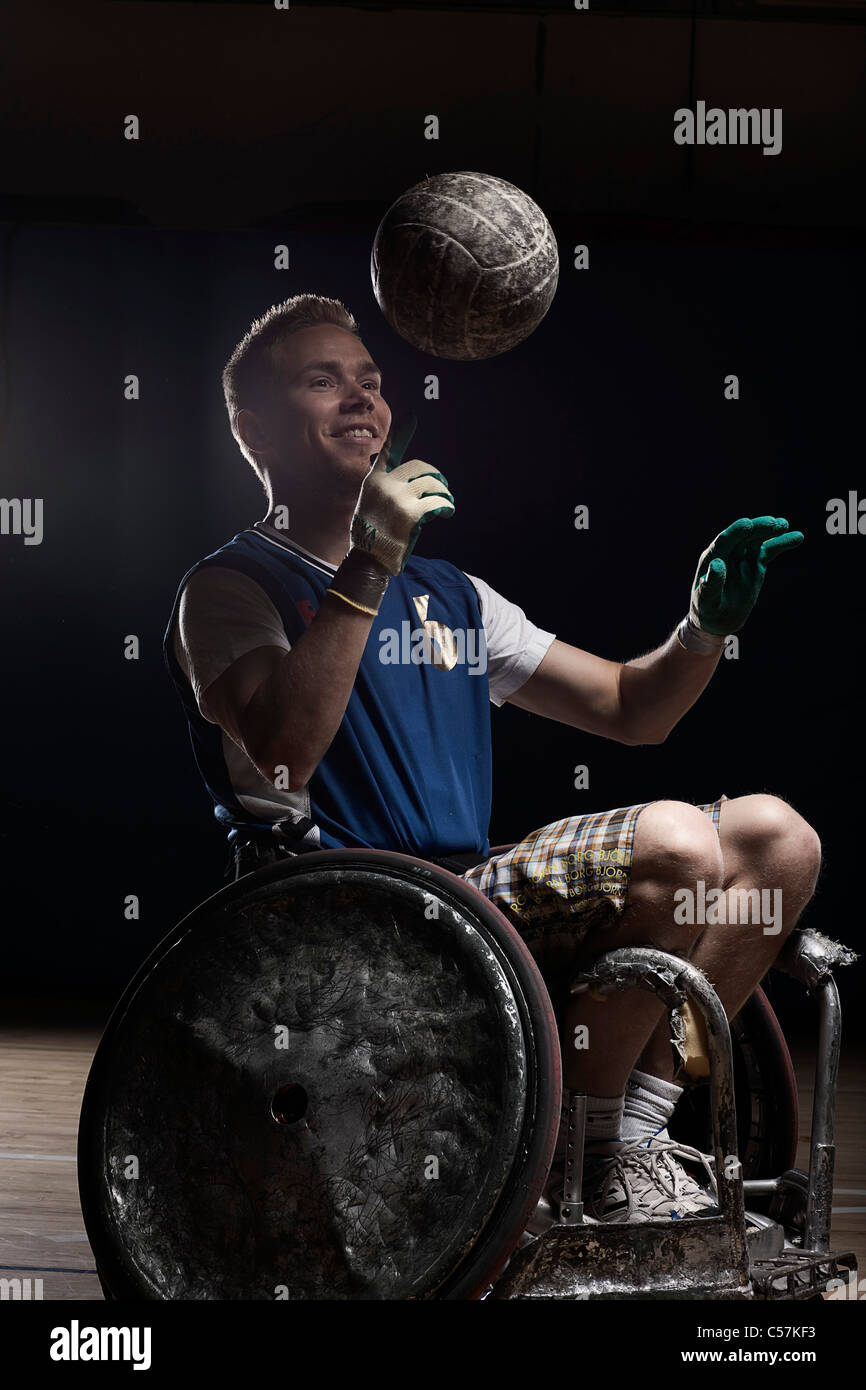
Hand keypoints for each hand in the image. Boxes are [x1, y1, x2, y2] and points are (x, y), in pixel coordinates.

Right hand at [350, 414, 454, 575]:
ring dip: (444, 493)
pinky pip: (437, 501)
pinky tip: (447, 512)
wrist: (368, 561)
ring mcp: (397, 497)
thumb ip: (387, 491)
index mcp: (372, 481)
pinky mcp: (411, 512)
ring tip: (447, 503)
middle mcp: (384, 484)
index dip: (401, 434)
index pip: (388, 452)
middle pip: (419, 467)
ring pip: (431, 484)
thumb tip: (410, 484)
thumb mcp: (371, 507)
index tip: (411, 417)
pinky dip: (446, 506)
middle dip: (435, 475)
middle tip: (444, 486)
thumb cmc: (372, 538)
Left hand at [689, 516, 803, 634]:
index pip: (724, 541)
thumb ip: (711, 584)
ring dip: (771, 531)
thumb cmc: (707, 610)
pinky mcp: (756, 563)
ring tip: (784, 525)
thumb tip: (717, 563)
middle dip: (757, 528)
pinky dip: (782, 543)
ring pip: (757, 540)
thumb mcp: (706, 600)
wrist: (718, 619)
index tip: (748, 524)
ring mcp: (743, 557)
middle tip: (773, 524)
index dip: (736, 532)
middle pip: (743, 536)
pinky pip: (770, 551)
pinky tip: (798, 537)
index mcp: (711, 558)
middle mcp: (727, 553)